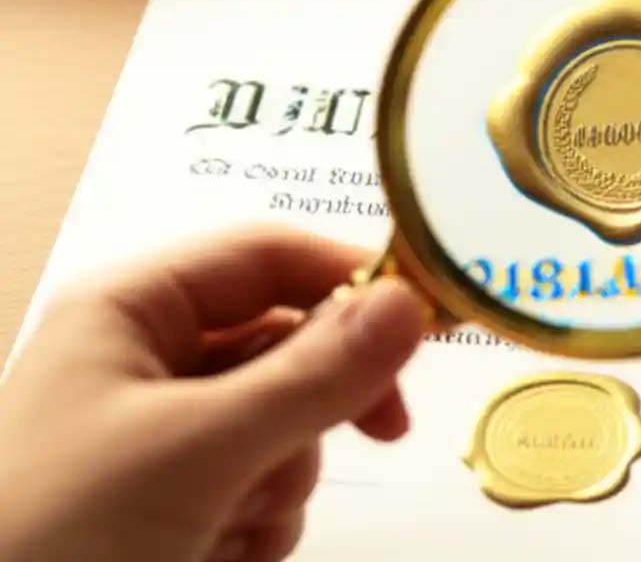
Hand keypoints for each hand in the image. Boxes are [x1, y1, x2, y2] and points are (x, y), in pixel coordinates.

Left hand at [0, 226, 426, 561]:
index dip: (352, 279)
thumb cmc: (60, 536)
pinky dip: (258, 524)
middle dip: (313, 408)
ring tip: (224, 525)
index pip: (268, 257)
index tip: (430, 325)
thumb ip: (314, 376)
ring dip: (280, 482)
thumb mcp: (199, 448)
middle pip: (288, 345)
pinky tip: (215, 553)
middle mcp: (148, 361)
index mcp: (131, 310)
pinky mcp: (174, 500)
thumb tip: (411, 305)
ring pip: (285, 427)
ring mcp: (162, 436)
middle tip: (382, 430)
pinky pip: (262, 487)